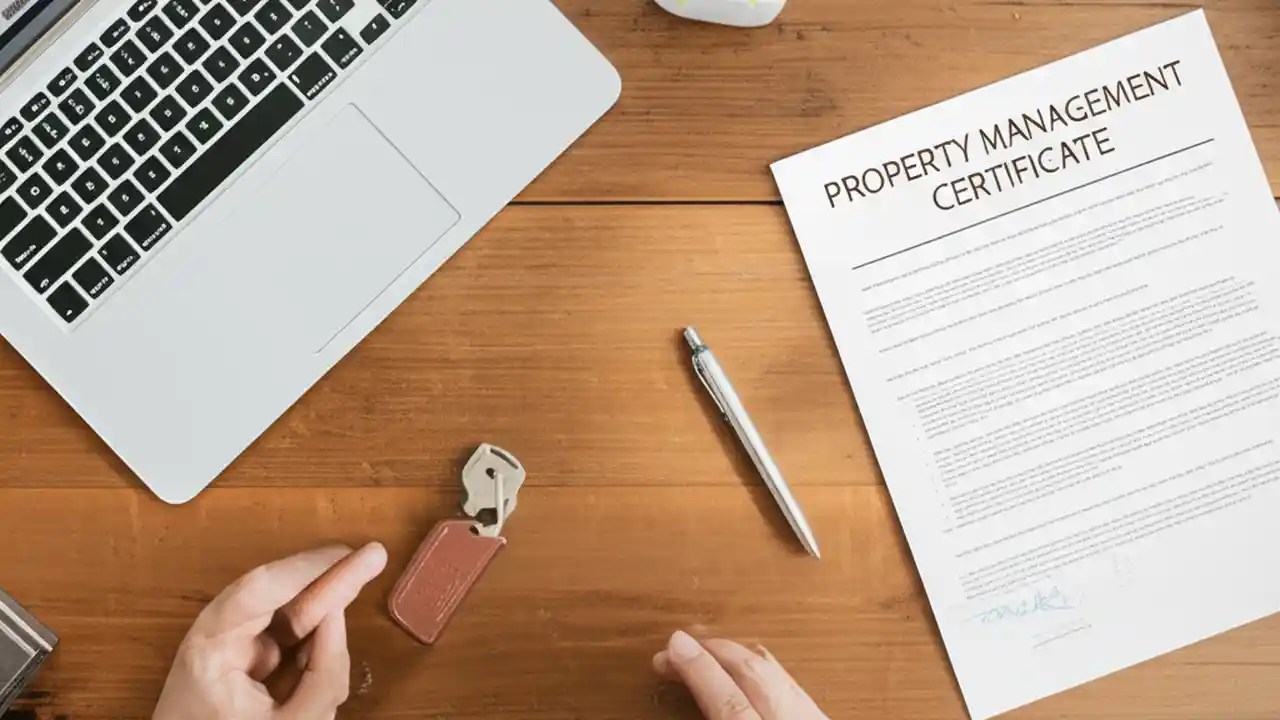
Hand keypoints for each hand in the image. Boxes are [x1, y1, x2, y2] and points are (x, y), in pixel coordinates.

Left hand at [154, 543, 387, 719]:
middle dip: (324, 574)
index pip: (257, 591)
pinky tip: (337, 609)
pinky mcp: (239, 656)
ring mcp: (226, 644)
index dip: (305, 569)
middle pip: (272, 592)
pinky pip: (282, 631)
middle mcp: (214, 636)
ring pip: (281, 608)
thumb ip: (323, 677)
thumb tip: (338, 619)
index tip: (348, 554)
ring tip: (363, 569)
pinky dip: (313, 623)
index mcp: (210, 651)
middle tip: (373, 556)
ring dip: (322, 595)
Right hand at [653, 630, 827, 719]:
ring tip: (709, 652)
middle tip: (678, 647)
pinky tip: (752, 669)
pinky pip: (793, 683)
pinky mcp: (822, 718)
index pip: (729, 702)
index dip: (698, 669)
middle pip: (755, 673)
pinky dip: (766, 669)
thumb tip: (687, 670)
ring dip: (740, 654)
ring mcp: (813, 718)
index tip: (672, 648)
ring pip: (778, 672)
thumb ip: (715, 710)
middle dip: (713, 651)